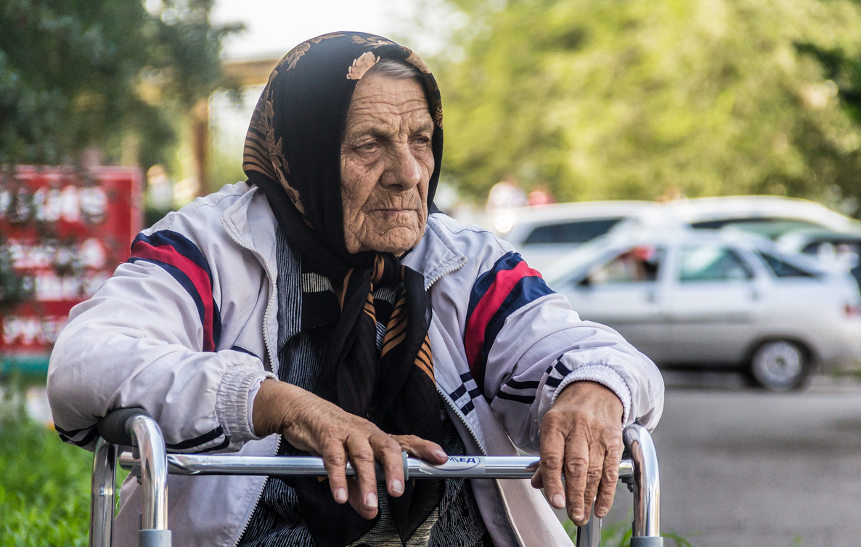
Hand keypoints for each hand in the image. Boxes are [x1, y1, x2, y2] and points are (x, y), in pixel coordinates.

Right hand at [252, 379, 446, 518]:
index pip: (405, 441)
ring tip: (371, 504)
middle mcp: (366, 432)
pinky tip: (341, 496)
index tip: (442, 459)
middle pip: (387, 447)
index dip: (424, 448)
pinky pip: (334, 459)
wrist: (302, 411)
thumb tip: (369, 513)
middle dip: (396, 469)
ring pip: (362, 456)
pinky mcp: (326, 436)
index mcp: (376, 437)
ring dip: (367, 481)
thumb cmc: (332, 436)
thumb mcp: (349, 464)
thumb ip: (359, 488)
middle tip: (399, 492)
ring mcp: (347, 433)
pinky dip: (338, 478)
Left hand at [531, 381, 623, 525]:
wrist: (596, 389)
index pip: (552, 457)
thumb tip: (538, 484)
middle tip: (573, 514)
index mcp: (555, 423)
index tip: (555, 502)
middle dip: (574, 494)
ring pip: (594, 470)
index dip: (553, 482)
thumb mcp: (552, 428)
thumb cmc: (569, 413)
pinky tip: (601, 505)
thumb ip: (545, 457)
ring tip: (583, 514)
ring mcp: (597, 432)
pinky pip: (611, 469)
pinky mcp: (614, 439)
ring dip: (589, 496)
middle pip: (575, 466)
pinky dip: (607, 491)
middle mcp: (577, 426)